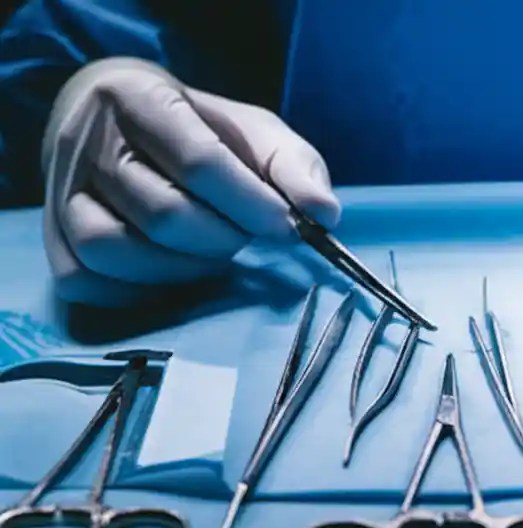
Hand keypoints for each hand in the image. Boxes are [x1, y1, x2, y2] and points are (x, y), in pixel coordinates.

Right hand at [41, 57, 339, 305]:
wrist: (121, 125)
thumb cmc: (199, 130)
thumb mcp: (254, 132)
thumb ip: (294, 166)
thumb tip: (324, 214)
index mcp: (138, 98)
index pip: (199, 161)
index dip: (252, 204)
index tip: (289, 228)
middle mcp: (86, 141)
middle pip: (164, 213)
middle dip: (224, 239)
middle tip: (248, 238)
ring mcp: (62, 191)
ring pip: (117, 250)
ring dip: (182, 268)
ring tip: (213, 252)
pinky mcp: (52, 236)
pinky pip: (87, 281)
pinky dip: (137, 290)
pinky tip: (173, 272)